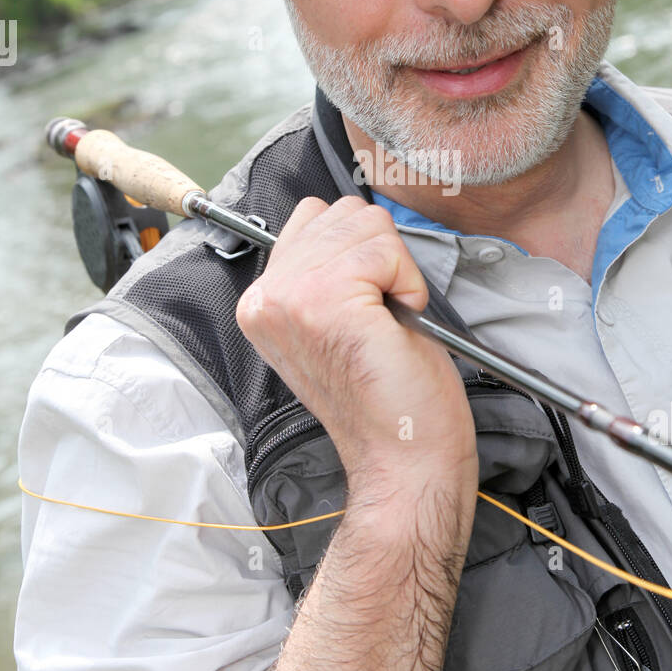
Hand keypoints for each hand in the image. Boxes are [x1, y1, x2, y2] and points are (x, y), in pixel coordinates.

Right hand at [235, 196, 477, 504]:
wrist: (404, 459)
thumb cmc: (388, 397)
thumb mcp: (340, 320)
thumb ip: (325, 270)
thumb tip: (351, 221)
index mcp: (262, 302)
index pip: (315, 216)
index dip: (360, 252)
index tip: (365, 308)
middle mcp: (265, 296)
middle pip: (343, 211)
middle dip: (381, 255)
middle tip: (380, 319)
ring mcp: (290, 296)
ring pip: (367, 224)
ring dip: (396, 269)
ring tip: (387, 323)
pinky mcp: (325, 300)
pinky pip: (386, 250)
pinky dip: (408, 283)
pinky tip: (396, 326)